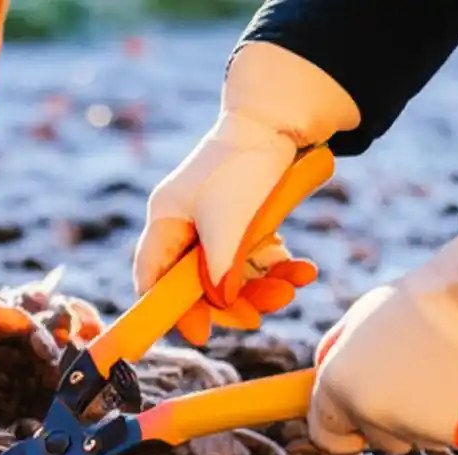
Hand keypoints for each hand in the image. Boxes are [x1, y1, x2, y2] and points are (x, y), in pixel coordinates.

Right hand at [132, 42, 359, 345]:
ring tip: (294, 286)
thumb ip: (219, 269)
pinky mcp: (248, 218)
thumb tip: (218, 304)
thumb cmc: (245, 165)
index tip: (200, 333)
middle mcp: (187, 223)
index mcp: (167, 220)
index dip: (170, 310)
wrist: (285, 119)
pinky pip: (259, 256)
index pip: (153, 277)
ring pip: (234, 273)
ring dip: (264, 286)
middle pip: (198, 282)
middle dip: (231, 302)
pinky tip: (304, 270)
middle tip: (258, 318)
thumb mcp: (228, 223)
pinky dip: (281, 266)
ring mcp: (218, 222)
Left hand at [308, 232, 457, 454]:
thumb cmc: (420, 300)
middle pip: (378, 438)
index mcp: (338, 385)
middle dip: (392, 418)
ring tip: (447, 366)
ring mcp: (418, 427)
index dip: (343, 430)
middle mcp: (372, 414)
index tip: (357, 422)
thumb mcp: (359, 323)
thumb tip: (328, 387)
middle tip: (415, 377)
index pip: (327, 437)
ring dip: (429, 414)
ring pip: (419, 436)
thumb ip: (340, 362)